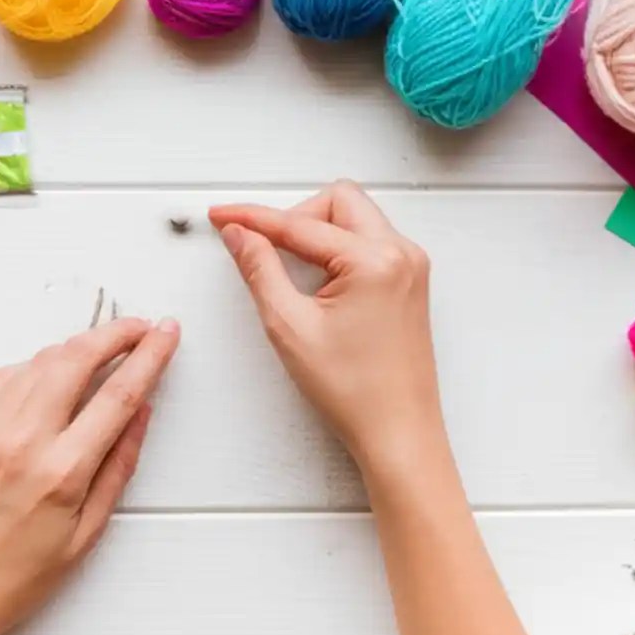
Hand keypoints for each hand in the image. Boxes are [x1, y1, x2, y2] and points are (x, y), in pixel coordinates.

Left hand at [0, 317, 179, 634]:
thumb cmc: (11, 580)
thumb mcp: (86, 535)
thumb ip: (118, 468)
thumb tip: (141, 413)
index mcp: (61, 472)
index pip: (118, 394)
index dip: (149, 356)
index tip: (165, 333)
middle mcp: (21, 441)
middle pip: (77, 359)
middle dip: (115, 333)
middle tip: (138, 328)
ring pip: (38, 361)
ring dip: (75, 347)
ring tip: (99, 350)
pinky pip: (1, 379)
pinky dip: (32, 367)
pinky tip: (48, 375)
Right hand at [210, 180, 438, 465]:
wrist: (398, 433)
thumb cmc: (354, 392)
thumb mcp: (290, 327)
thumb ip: (260, 270)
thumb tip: (241, 234)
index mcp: (375, 261)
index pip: (300, 223)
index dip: (254, 217)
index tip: (223, 215)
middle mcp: (401, 254)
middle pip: (337, 201)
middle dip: (295, 217)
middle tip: (264, 248)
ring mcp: (411, 267)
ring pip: (355, 219)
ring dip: (318, 232)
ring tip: (292, 272)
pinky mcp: (410, 282)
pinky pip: (370, 243)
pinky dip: (338, 250)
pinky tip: (318, 282)